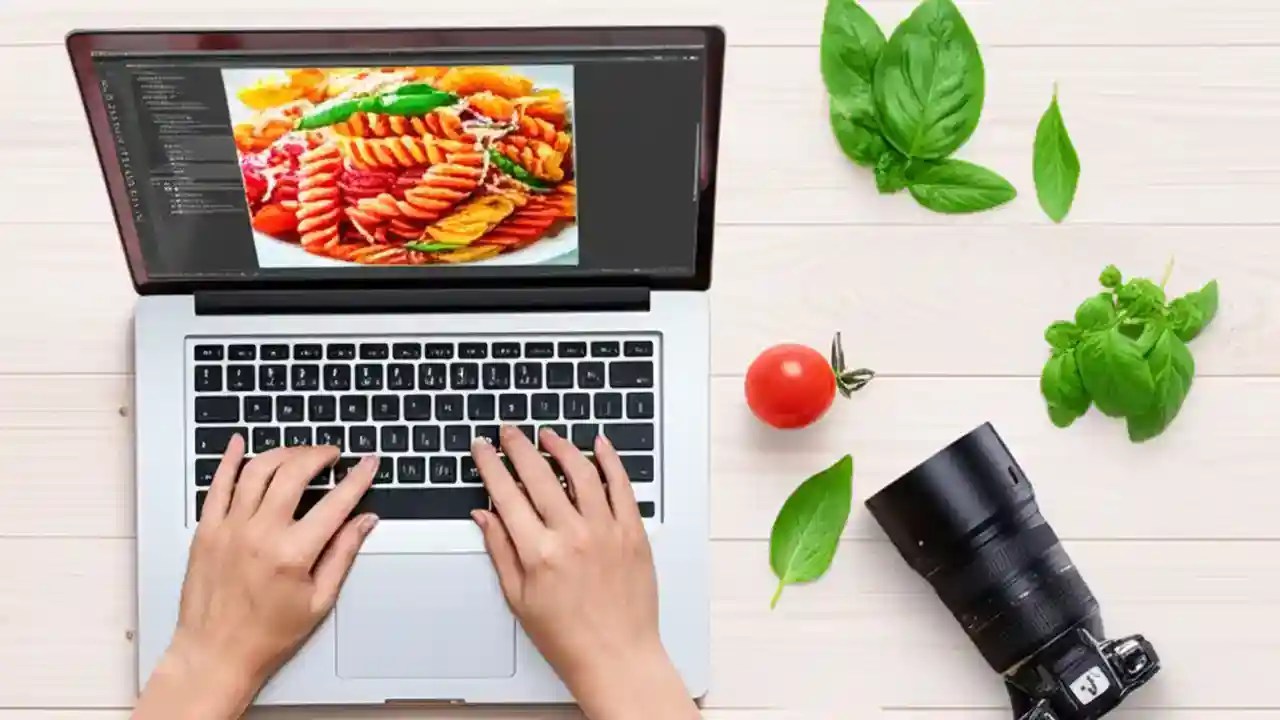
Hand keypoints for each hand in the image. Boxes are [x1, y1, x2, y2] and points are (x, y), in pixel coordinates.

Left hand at [133, 437, 378, 719]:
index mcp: (293, 554)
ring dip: (283, 453)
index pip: (336, 502)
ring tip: (299, 454)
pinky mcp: (206, 531)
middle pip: (293, 472)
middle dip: (319, 455)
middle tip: (332, 454)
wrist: (214, 655)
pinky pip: (217, 485)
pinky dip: (229, 460)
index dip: (357, 477)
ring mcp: (229, 529)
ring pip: (257, 470)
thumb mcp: (319, 601)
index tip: (368, 463)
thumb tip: (364, 521)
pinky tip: (239, 444)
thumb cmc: (266, 637)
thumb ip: (343, 554)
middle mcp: (260, 534)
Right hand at [471, 426, 698, 719]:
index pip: (506, 494)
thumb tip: (484, 514)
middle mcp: (572, 536)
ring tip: (548, 436)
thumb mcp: (519, 598)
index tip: (483, 448)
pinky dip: (610, 461)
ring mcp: (606, 531)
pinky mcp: (633, 532)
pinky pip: (621, 486)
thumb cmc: (568, 636)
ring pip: (581, 472)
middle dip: (518, 447)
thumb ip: (500, 550)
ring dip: (561, 447)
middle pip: (539, 475)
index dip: (490, 465)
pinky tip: (599, 445)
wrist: (617, 656)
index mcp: (538, 553)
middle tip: (509, 431)